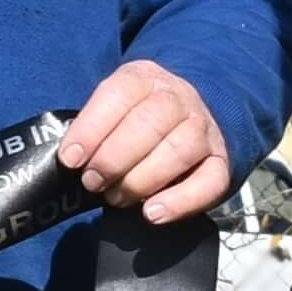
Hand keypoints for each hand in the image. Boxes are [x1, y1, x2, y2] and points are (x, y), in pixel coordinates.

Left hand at [60, 59, 230, 224]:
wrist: (187, 117)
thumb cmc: (135, 120)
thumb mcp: (112, 107)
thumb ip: (94, 127)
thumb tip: (71, 159)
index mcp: (145, 77)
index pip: (119, 94)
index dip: (92, 129)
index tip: (71, 160)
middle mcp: (179, 97)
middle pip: (150, 123)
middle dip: (113, 159)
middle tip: (93, 183)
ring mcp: (203, 129)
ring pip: (179, 151)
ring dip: (141, 180)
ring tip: (117, 198)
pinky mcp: (220, 162)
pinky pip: (209, 182)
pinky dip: (180, 201)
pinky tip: (152, 213)